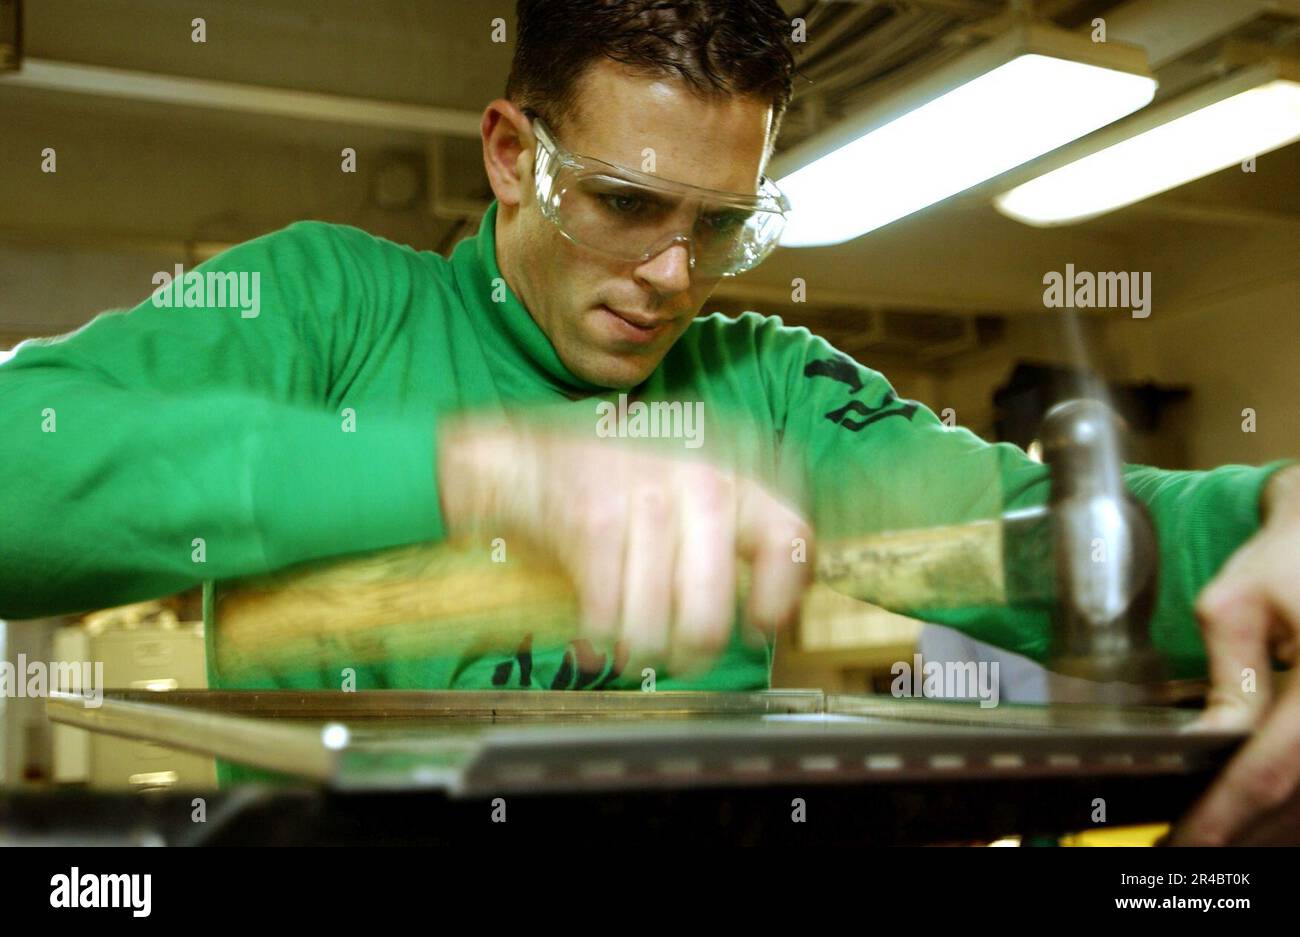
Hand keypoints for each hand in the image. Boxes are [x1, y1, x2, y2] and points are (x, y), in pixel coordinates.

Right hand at [437, 419, 812, 673]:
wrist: (526, 453)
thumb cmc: (613, 485)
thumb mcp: (685, 492)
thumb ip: (728, 539)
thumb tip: (770, 609)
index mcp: (731, 477)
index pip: (788, 537)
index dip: (778, 596)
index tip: (758, 628)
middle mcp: (700, 482)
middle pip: (713, 607)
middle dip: (692, 650)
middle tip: (680, 659)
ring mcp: (646, 499)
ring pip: (656, 621)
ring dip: (638, 651)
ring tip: (629, 652)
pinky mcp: (593, 520)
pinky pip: (605, 612)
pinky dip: (595, 639)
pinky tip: (591, 640)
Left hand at [1173, 464, 1299, 844]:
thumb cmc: (1289, 557)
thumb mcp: (1238, 603)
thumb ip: (1228, 679)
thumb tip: (1206, 744)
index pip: (1272, 768)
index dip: (1225, 815)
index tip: (1184, 842)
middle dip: (1243, 834)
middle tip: (1184, 851)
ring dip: (1272, 832)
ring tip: (1213, 840)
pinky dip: (1295, 810)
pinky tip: (1256, 819)